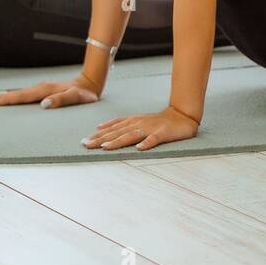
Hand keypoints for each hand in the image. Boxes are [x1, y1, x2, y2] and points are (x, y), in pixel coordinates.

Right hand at [0, 74, 100, 107]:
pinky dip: (13, 95)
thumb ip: (61, 100)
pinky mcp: (43, 91)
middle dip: (0, 97)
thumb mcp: (77, 98)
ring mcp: (41, 89)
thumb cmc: (85, 94)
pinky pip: (24, 94)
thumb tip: (44, 105)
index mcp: (45, 90)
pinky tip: (6, 96)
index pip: (22, 96)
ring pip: (19, 93)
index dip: (7, 99)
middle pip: (17, 93)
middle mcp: (41, 88)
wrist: (90, 84)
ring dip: (4, 96)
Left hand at [82, 106, 199, 151]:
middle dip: (101, 139)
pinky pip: (154, 139)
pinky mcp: (163, 133)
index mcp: (132, 122)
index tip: (84, 142)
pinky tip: (139, 148)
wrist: (182, 116)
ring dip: (118, 141)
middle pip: (117, 132)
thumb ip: (120, 125)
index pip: (112, 128)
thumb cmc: (158, 121)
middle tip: (86, 145)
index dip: (98, 135)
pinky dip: (147, 143)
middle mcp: (138, 124)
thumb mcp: (137, 121)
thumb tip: (100, 128)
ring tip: (105, 147)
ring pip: (131, 135)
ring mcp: (150, 128)